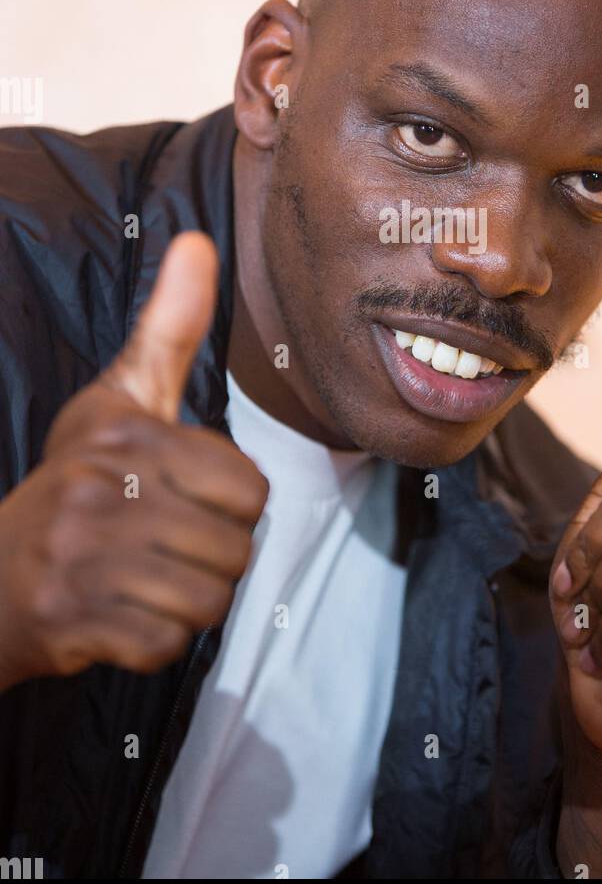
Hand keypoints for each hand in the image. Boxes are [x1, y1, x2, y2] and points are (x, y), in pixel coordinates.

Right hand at [0, 232, 268, 691]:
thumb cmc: (76, 480)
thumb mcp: (120, 397)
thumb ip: (169, 326)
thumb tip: (197, 240)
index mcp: (122, 435)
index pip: (249, 489)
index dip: (228, 500)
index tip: (183, 496)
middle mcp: (97, 492)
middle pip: (236, 548)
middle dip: (212, 554)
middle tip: (164, 543)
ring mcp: (80, 560)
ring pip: (208, 600)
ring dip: (188, 598)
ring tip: (146, 576)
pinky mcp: (70, 624)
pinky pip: (169, 643)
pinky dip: (156, 638)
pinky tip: (122, 611)